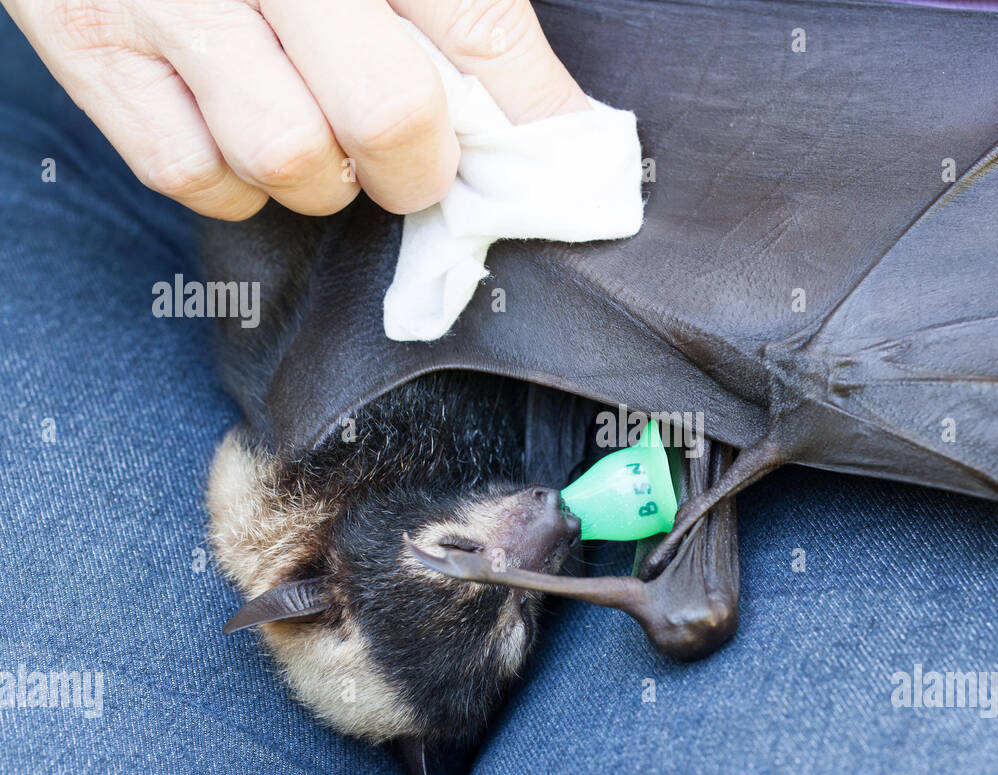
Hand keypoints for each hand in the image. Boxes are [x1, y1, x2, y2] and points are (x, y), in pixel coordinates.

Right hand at [3, 0, 589, 218]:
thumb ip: (460, 4)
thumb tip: (547, 116)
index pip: (482, 28)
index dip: (532, 117)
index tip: (558, 160)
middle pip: (389, 113)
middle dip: (420, 168)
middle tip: (416, 163)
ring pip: (289, 158)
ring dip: (325, 180)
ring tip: (320, 138)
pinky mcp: (89, 42)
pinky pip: (192, 173)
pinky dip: (237, 184)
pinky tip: (245, 138)